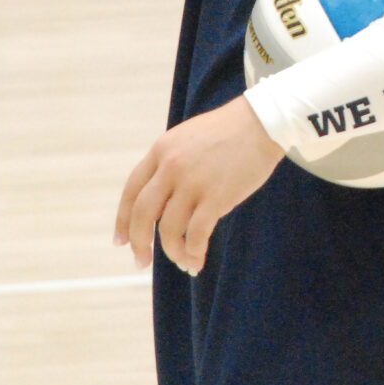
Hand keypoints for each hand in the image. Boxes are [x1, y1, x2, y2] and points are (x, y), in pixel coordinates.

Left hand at [114, 95, 284, 275]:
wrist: (263, 122)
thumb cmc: (228, 132)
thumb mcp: (187, 138)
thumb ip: (170, 164)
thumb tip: (160, 201)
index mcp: (161, 150)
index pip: (131, 192)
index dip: (123, 221)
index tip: (121, 241)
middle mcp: (171, 167)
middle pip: (143, 214)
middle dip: (139, 243)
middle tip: (141, 262)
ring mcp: (193, 182)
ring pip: (169, 230)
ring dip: (173, 253)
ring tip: (184, 262)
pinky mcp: (216, 196)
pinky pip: (197, 235)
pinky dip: (194, 253)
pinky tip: (197, 262)